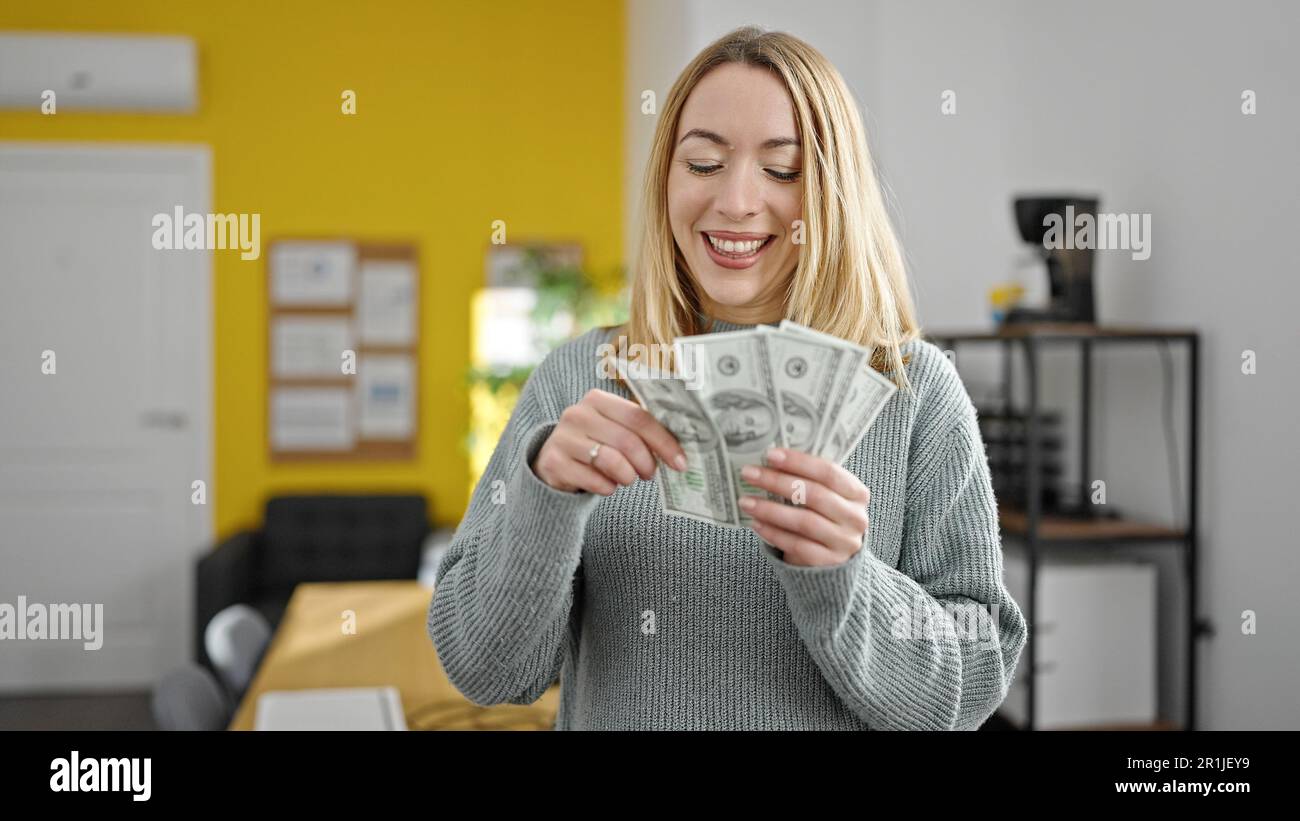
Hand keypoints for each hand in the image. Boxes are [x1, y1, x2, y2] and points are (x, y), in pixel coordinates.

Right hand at [533, 389, 687, 495]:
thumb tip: (680, 451)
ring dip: (627, 476)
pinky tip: (607, 485)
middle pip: (627, 440)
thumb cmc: (595, 446)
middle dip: (646, 463)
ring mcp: (563, 437)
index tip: (681, 463)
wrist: (554, 463)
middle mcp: (577, 414)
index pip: (639, 417)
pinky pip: (594, 480)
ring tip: (628, 479)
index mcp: (598, 399)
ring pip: (611, 461)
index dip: (663, 442)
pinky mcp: (553, 462)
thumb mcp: (615, 431)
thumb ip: (640, 432)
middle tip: (650, 474)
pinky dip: (607, 488)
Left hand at [738, 447, 871, 566]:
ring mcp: (844, 543)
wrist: (836, 560)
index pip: (829, 472)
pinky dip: (774, 533)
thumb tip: (769, 462)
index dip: (799, 462)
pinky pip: (797, 545)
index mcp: (857, 493)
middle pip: (815, 495)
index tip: (770, 455)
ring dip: (770, 509)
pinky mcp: (827, 563)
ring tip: (745, 501)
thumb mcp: (827, 497)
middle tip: (749, 474)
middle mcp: (855, 518)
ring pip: (804, 521)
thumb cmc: (825, 517)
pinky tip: (756, 523)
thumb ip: (807, 480)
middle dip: (778, 482)